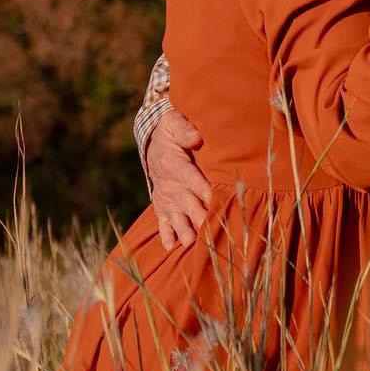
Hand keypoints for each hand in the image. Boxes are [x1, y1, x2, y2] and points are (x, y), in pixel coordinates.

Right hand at [148, 107, 210, 249]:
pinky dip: (167, 234)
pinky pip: (163, 222)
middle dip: (197, 216)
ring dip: (184, 230)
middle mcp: (169, 185)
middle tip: (208, 230)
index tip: (217, 201)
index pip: (192, 179)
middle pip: (186, 203)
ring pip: (176, 216)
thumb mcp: (173, 123)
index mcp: (174, 165)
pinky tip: (171, 248)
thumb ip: (184, 129)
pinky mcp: (162, 205)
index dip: (205, 191)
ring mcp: (165, 197)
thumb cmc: (170, 131)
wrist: (152, 143)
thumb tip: (196, 138)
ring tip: (191, 243)